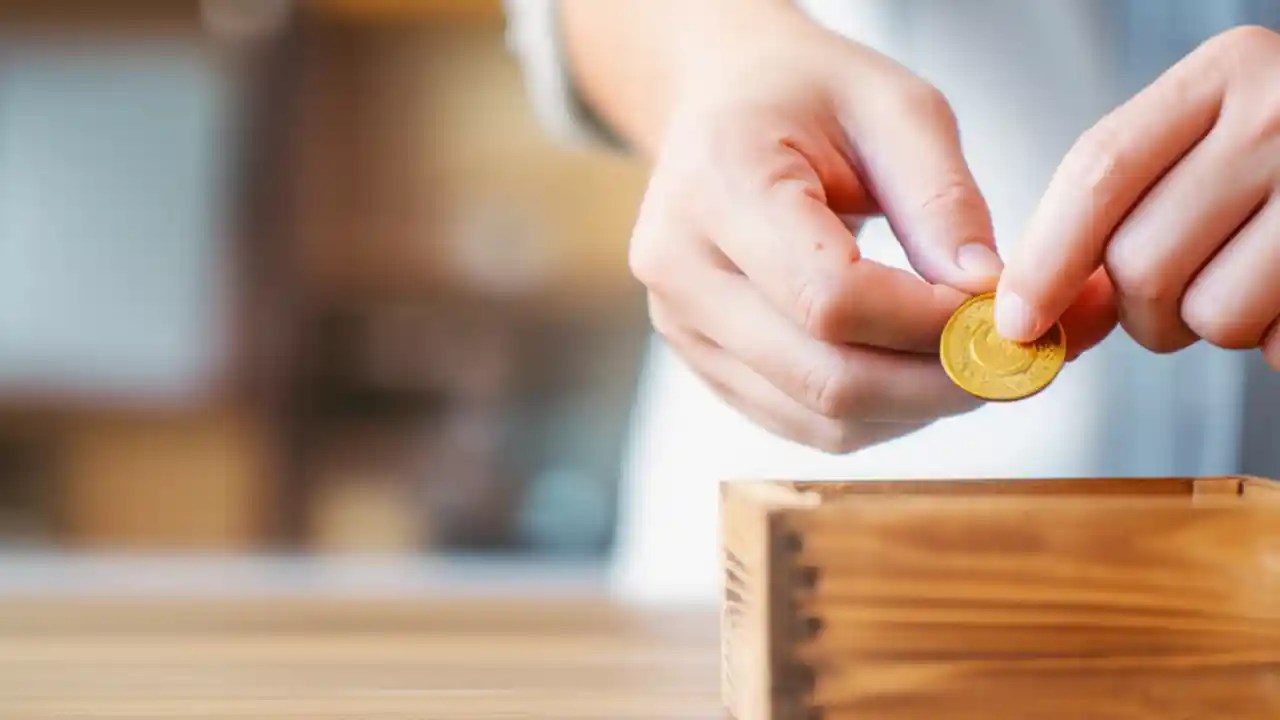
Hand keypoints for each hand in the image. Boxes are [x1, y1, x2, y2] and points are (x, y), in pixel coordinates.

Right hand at [629, 8, 1107, 452]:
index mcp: (719, 183)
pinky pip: (801, 421)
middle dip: (942, 383)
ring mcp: (682, 325)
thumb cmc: (804, 92)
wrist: (719, 103)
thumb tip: (991, 299)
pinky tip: (922, 369)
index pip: (831, 299)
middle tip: (1025, 364)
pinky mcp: (703, 360)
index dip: (932, 326)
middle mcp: (682, 268)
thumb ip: (944, 200)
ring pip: (818, 419)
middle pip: (825, 378)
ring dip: (917, 407)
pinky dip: (879, 413)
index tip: (1007, 315)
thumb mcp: (892, 106)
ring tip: (980, 362)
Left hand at [997, 26, 1279, 369]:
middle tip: (1177, 297)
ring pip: (1208, 313)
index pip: (1098, 172)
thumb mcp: (1210, 134)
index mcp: (1225, 73)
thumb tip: (1032, 305)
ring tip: (1254, 282)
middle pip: (1141, 261)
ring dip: (1214, 325)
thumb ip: (1124, 196)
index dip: (1046, 259)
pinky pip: (1277, 343)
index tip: (1016, 321)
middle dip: (1142, 308)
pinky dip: (1275, 340)